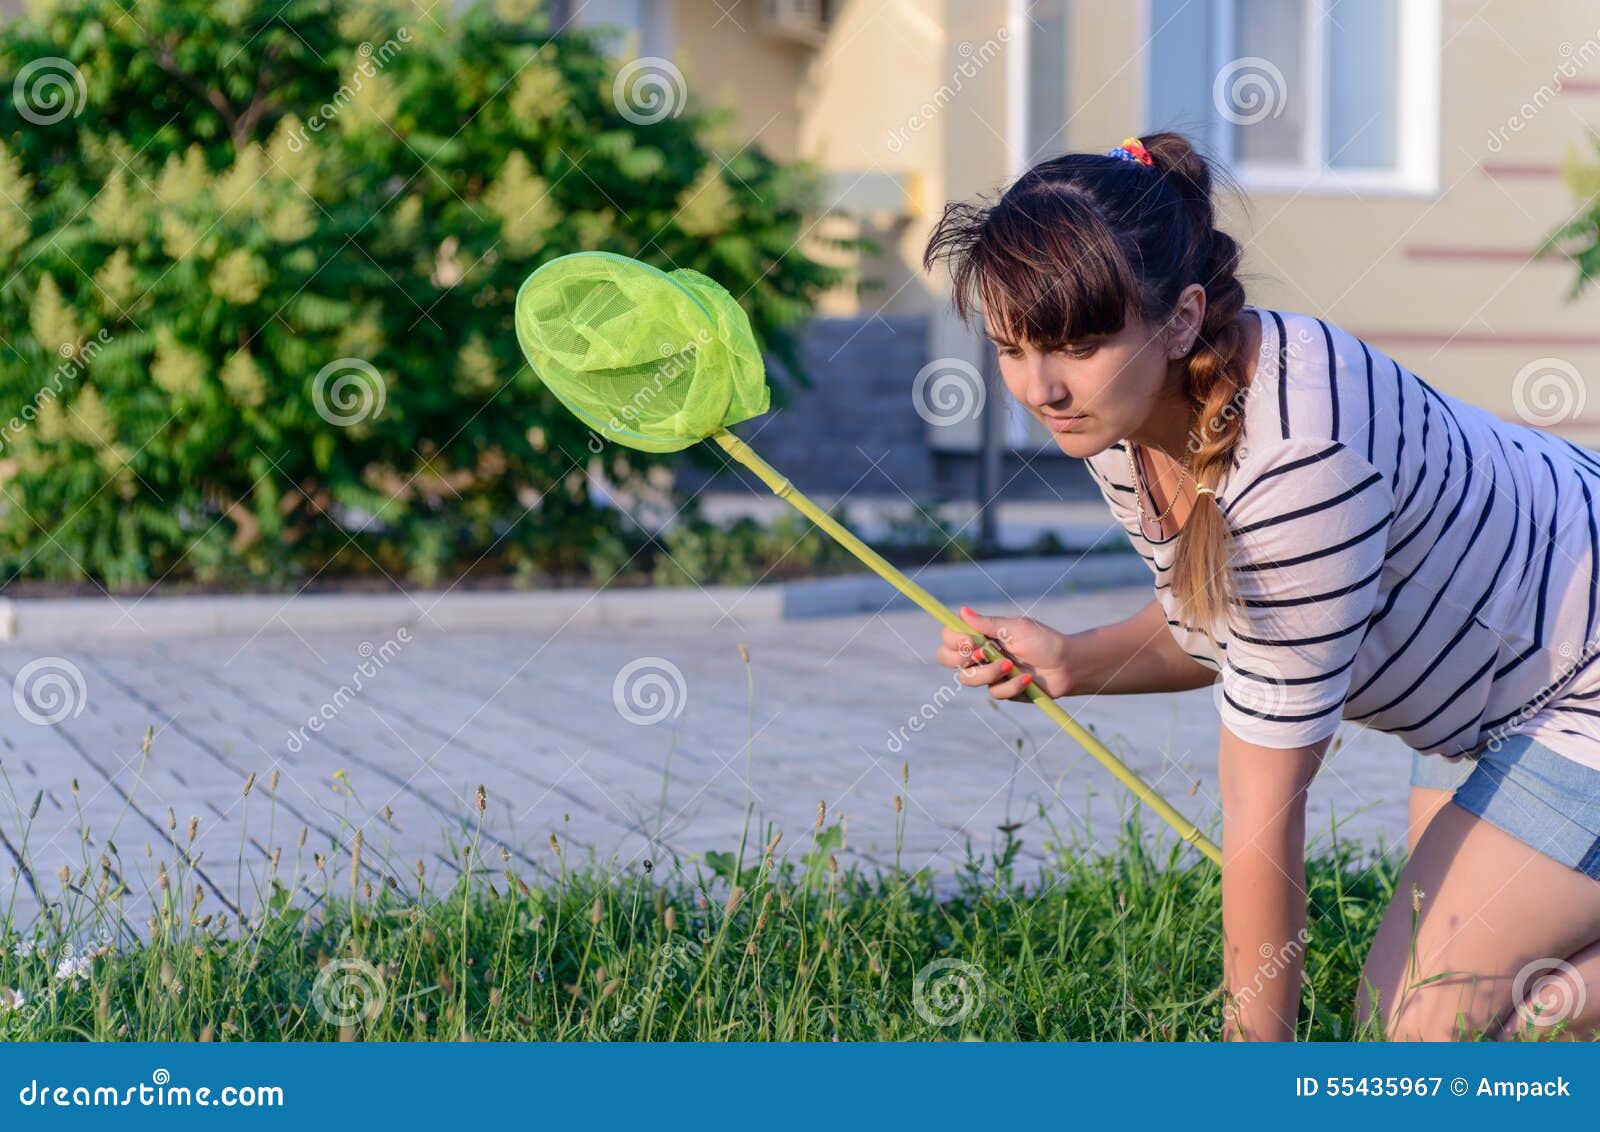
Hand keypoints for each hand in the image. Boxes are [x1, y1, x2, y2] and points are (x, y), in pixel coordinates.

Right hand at [935, 605, 1073, 700]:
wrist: (1068, 665)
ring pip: (968, 679)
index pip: (950, 638)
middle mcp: (980, 654)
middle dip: (960, 658)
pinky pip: (994, 692)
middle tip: (982, 653)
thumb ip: (987, 623)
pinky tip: (1028, 679)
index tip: (969, 640)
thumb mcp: (1016, 628)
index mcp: (981, 635)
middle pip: (946, 659)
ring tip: (1010, 665)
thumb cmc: (1044, 641)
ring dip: (988, 672)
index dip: (953, 640)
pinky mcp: (1002, 690)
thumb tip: (962, 611)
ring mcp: (989, 674)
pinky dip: (1012, 684)